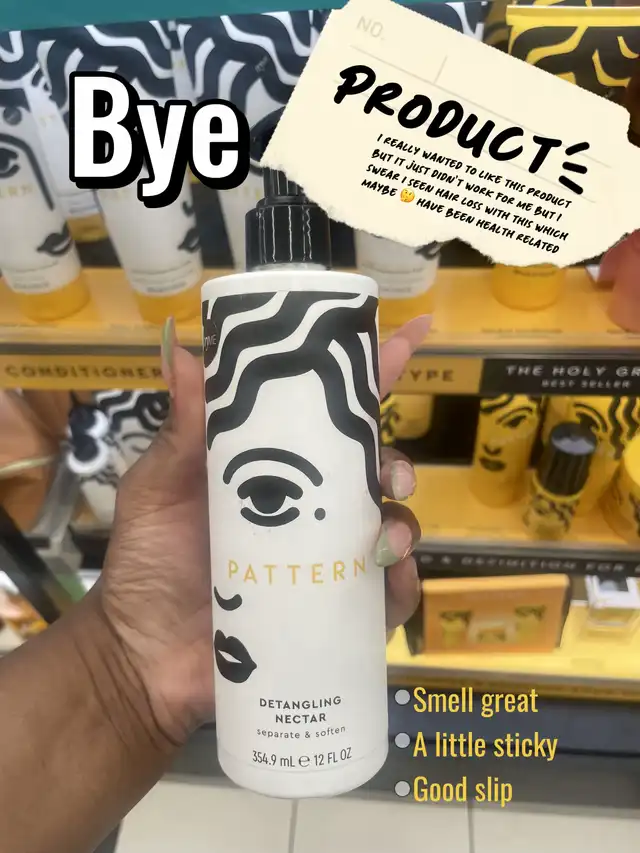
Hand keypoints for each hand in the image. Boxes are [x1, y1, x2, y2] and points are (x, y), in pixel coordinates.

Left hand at [97, 314, 429, 746]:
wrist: (142, 654)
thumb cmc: (150, 562)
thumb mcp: (159, 488)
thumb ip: (181, 430)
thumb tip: (185, 353)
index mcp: (275, 469)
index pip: (331, 415)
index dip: (373, 373)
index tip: (412, 335)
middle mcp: (310, 510)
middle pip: (375, 472)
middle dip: (398, 462)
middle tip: (390, 474)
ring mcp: (326, 563)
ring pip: (391, 530)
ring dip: (404, 525)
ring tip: (385, 538)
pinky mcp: (334, 615)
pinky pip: (386, 598)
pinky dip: (400, 586)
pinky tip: (388, 578)